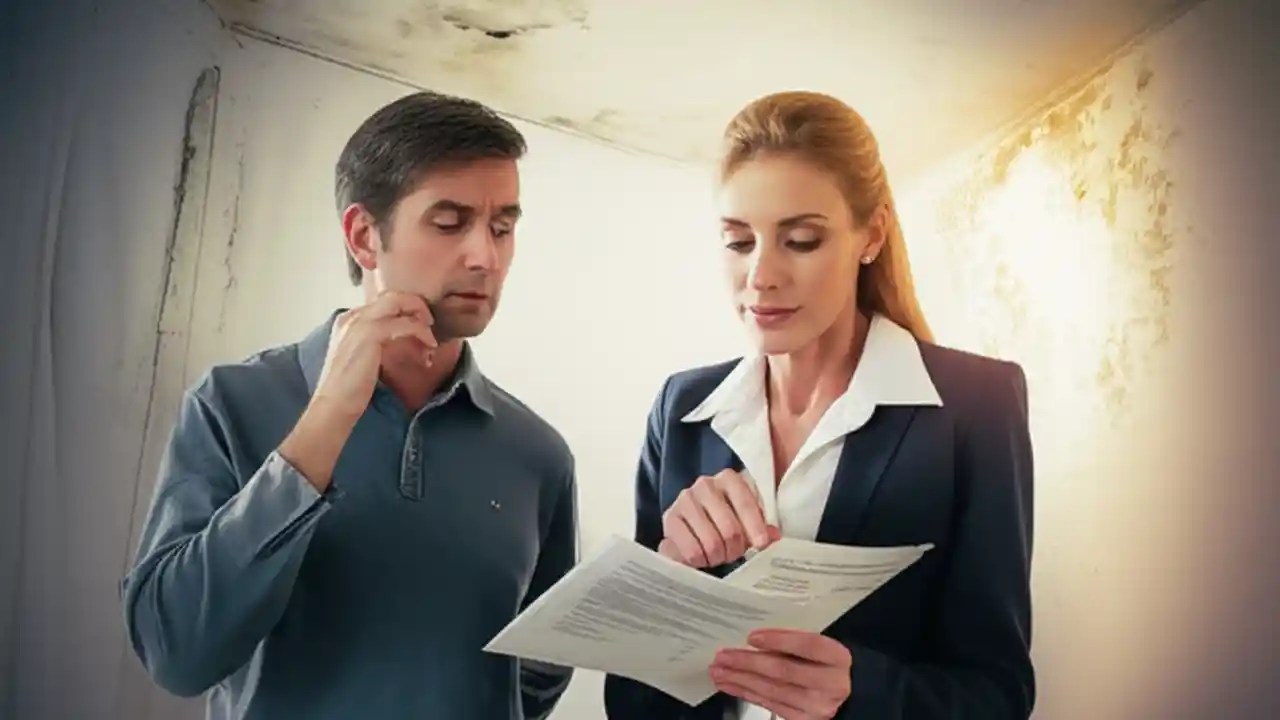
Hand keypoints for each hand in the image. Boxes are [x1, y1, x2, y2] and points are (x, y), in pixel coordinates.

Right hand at [312, 291, 436, 419]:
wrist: (334, 404)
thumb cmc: (349, 388)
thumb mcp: (362, 357)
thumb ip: (375, 343)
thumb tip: (399, 338)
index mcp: (349, 320)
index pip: (383, 302)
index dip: (405, 310)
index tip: (420, 326)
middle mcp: (353, 316)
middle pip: (392, 296)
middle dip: (416, 306)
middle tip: (430, 324)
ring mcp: (360, 323)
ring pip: (399, 303)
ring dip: (421, 318)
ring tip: (431, 338)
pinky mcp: (370, 334)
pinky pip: (405, 323)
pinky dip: (420, 332)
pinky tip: (428, 347)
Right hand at [658, 469, 779, 567]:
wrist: (693, 521)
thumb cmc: (726, 519)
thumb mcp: (746, 518)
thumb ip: (761, 527)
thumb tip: (773, 538)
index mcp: (729, 479)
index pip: (746, 505)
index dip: (755, 530)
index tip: (760, 546)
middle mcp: (705, 485)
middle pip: (730, 529)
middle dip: (735, 549)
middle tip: (734, 554)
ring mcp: (685, 500)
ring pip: (711, 543)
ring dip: (717, 557)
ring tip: (718, 556)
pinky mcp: (670, 519)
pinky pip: (691, 551)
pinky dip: (700, 561)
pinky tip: (701, 558)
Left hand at [709, 629, 851, 718]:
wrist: (849, 693)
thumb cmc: (826, 663)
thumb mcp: (820, 646)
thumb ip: (794, 641)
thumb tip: (753, 639)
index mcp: (838, 658)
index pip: (808, 646)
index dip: (779, 640)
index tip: (751, 637)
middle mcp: (831, 685)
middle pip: (784, 671)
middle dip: (748, 662)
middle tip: (723, 655)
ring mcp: (817, 706)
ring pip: (772, 691)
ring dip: (740, 680)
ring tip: (718, 670)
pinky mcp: (803, 719)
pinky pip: (769, 704)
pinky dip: (746, 693)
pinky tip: (731, 684)